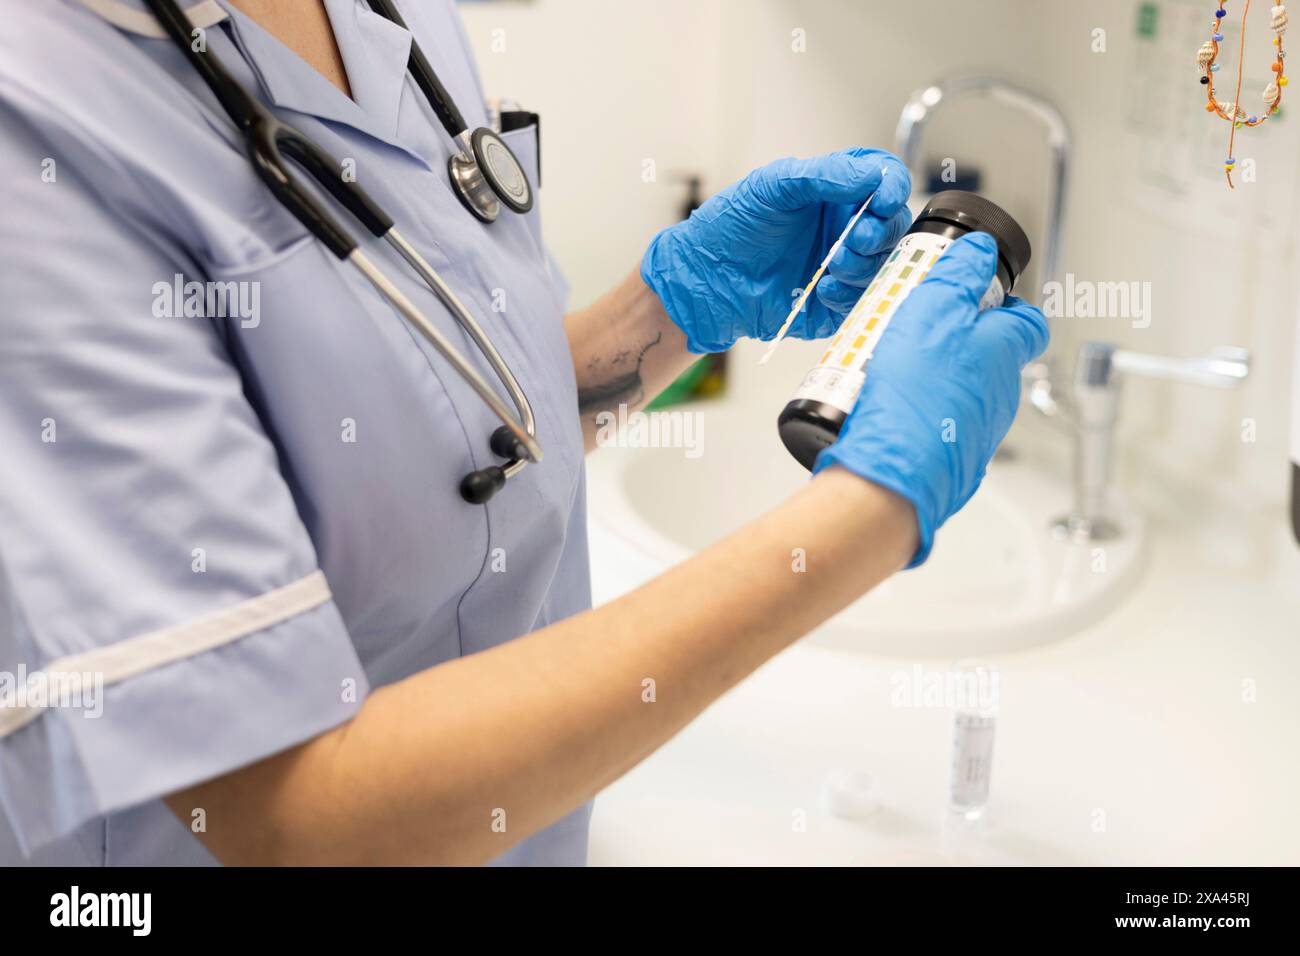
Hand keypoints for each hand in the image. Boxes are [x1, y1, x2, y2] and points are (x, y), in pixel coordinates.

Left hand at [640, 148, 911, 353]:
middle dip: (879, 231)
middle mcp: (845, 227)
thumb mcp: (774, 186)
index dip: (893, 186)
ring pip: (883, 263)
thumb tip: (871, 174)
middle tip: (853, 237)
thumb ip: (825, 175)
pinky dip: (848, 292)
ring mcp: (843, 265)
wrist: (707, 278)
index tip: (884, 198)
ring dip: (863, 263)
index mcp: (835, 193)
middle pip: (893, 225)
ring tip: (830, 264)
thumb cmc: (733, 227)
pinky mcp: (836, 302)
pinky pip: (863, 299)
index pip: (884, 180)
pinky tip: (821, 287)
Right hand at [814, 232, 1049, 566]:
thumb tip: (981, 252)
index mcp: (1005, 351)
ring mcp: (980, 429)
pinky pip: (942, 426)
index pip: (1029, 321)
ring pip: (967, 393)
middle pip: (993, 357)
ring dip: (940, 379)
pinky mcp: (954, 457)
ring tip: (899, 370)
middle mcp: (1002, 392)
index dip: (1008, 306)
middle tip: (923, 330)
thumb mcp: (932, 309)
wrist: (894, 469)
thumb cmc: (916, 391)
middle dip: (962, 341)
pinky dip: (924, 414)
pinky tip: (892, 408)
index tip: (978, 297)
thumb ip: (958, 275)